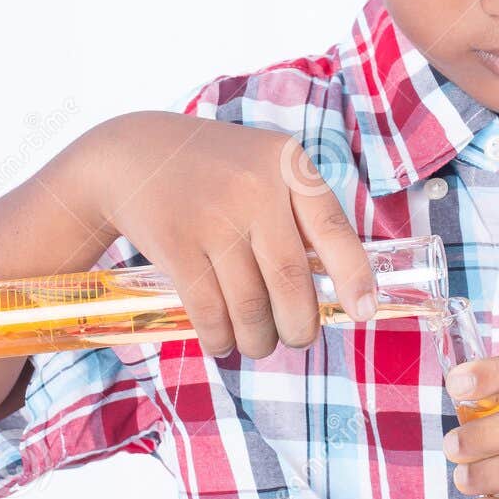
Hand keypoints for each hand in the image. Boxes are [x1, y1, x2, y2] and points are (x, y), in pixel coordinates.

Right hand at [74, 111, 376, 358]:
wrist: (134, 154)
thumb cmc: (217, 171)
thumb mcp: (265, 166)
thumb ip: (300, 212)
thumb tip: (337, 288)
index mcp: (288, 165)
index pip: (333, 228)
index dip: (354, 276)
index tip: (364, 312)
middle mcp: (255, 187)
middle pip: (290, 279)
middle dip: (299, 325)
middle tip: (298, 338)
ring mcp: (213, 216)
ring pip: (250, 303)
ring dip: (258, 339)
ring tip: (259, 343)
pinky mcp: (176, 243)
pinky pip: (209, 310)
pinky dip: (220, 337)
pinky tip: (223, 341)